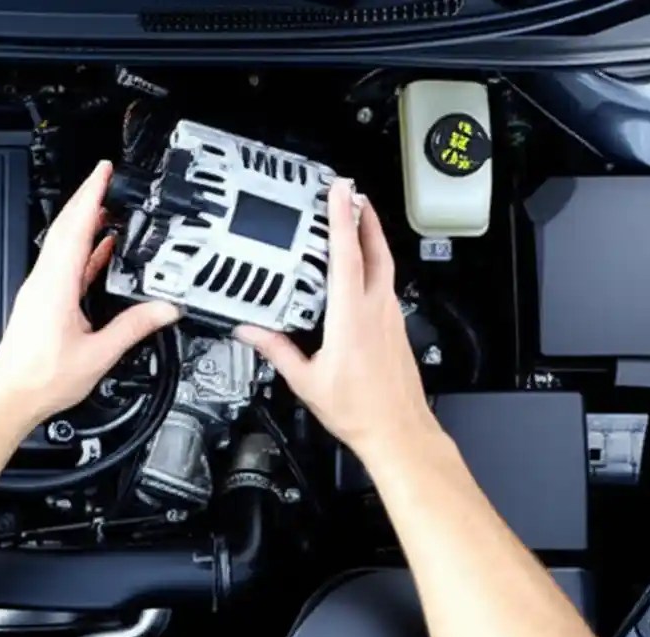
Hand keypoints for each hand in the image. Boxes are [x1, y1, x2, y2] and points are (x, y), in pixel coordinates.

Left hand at [0, 161, 179, 423]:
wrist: (10, 398)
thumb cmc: (40, 378)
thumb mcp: (99, 354)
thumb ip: (134, 327)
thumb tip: (162, 309)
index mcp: (55, 285)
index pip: (75, 227)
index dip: (91, 194)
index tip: (103, 172)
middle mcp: (43, 281)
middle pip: (66, 228)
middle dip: (88, 200)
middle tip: (107, 180)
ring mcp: (40, 291)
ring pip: (63, 246)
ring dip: (85, 224)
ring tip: (108, 210)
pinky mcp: (40, 303)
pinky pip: (63, 266)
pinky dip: (82, 252)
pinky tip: (98, 252)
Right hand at [235, 180, 438, 458]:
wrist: (398, 431)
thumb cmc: (359, 410)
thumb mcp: (306, 381)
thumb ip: (277, 350)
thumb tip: (251, 331)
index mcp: (351, 317)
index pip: (347, 254)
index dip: (341, 218)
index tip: (339, 192)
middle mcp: (376, 310)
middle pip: (375, 249)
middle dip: (364, 217)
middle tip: (352, 194)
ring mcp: (391, 317)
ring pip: (385, 265)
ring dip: (373, 239)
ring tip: (359, 222)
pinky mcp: (397, 327)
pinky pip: (386, 284)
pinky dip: (376, 265)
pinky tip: (364, 271)